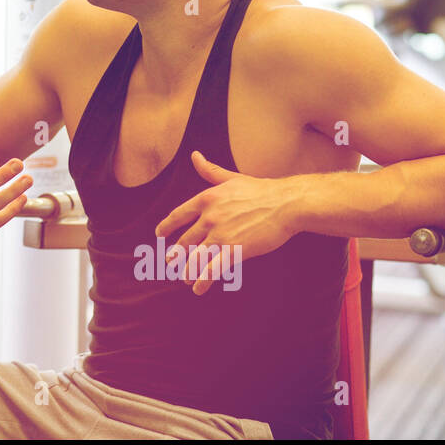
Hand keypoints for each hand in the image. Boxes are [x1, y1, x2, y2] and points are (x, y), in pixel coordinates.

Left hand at [153, 151, 301, 295]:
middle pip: (185, 240)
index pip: (178, 215)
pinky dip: (203, 281)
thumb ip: (210, 171)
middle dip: (176, 253)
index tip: (159, 234)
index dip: (167, 226)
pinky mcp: (234, 251)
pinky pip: (212, 270)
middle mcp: (209, 217)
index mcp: (206, 199)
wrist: (285, 204)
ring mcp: (220, 235)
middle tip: (170, 261)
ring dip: (188, 270)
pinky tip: (197, 289)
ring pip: (196, 257)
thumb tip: (194, 155)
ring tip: (185, 277)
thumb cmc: (261, 190)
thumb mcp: (231, 178)